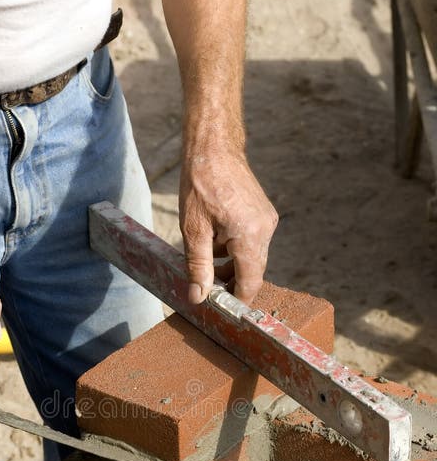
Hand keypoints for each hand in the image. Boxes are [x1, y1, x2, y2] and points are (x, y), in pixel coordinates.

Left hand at [179, 148, 277, 305]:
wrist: (213, 148)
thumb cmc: (200, 184)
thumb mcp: (193, 230)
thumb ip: (198, 267)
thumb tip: (199, 297)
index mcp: (250, 234)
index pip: (250, 282)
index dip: (238, 301)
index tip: (224, 313)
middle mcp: (265, 229)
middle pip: (252, 271)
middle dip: (231, 283)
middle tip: (206, 289)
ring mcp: (267, 220)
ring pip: (251, 257)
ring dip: (231, 266)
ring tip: (205, 262)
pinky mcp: (263, 214)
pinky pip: (251, 242)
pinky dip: (235, 249)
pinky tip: (214, 243)